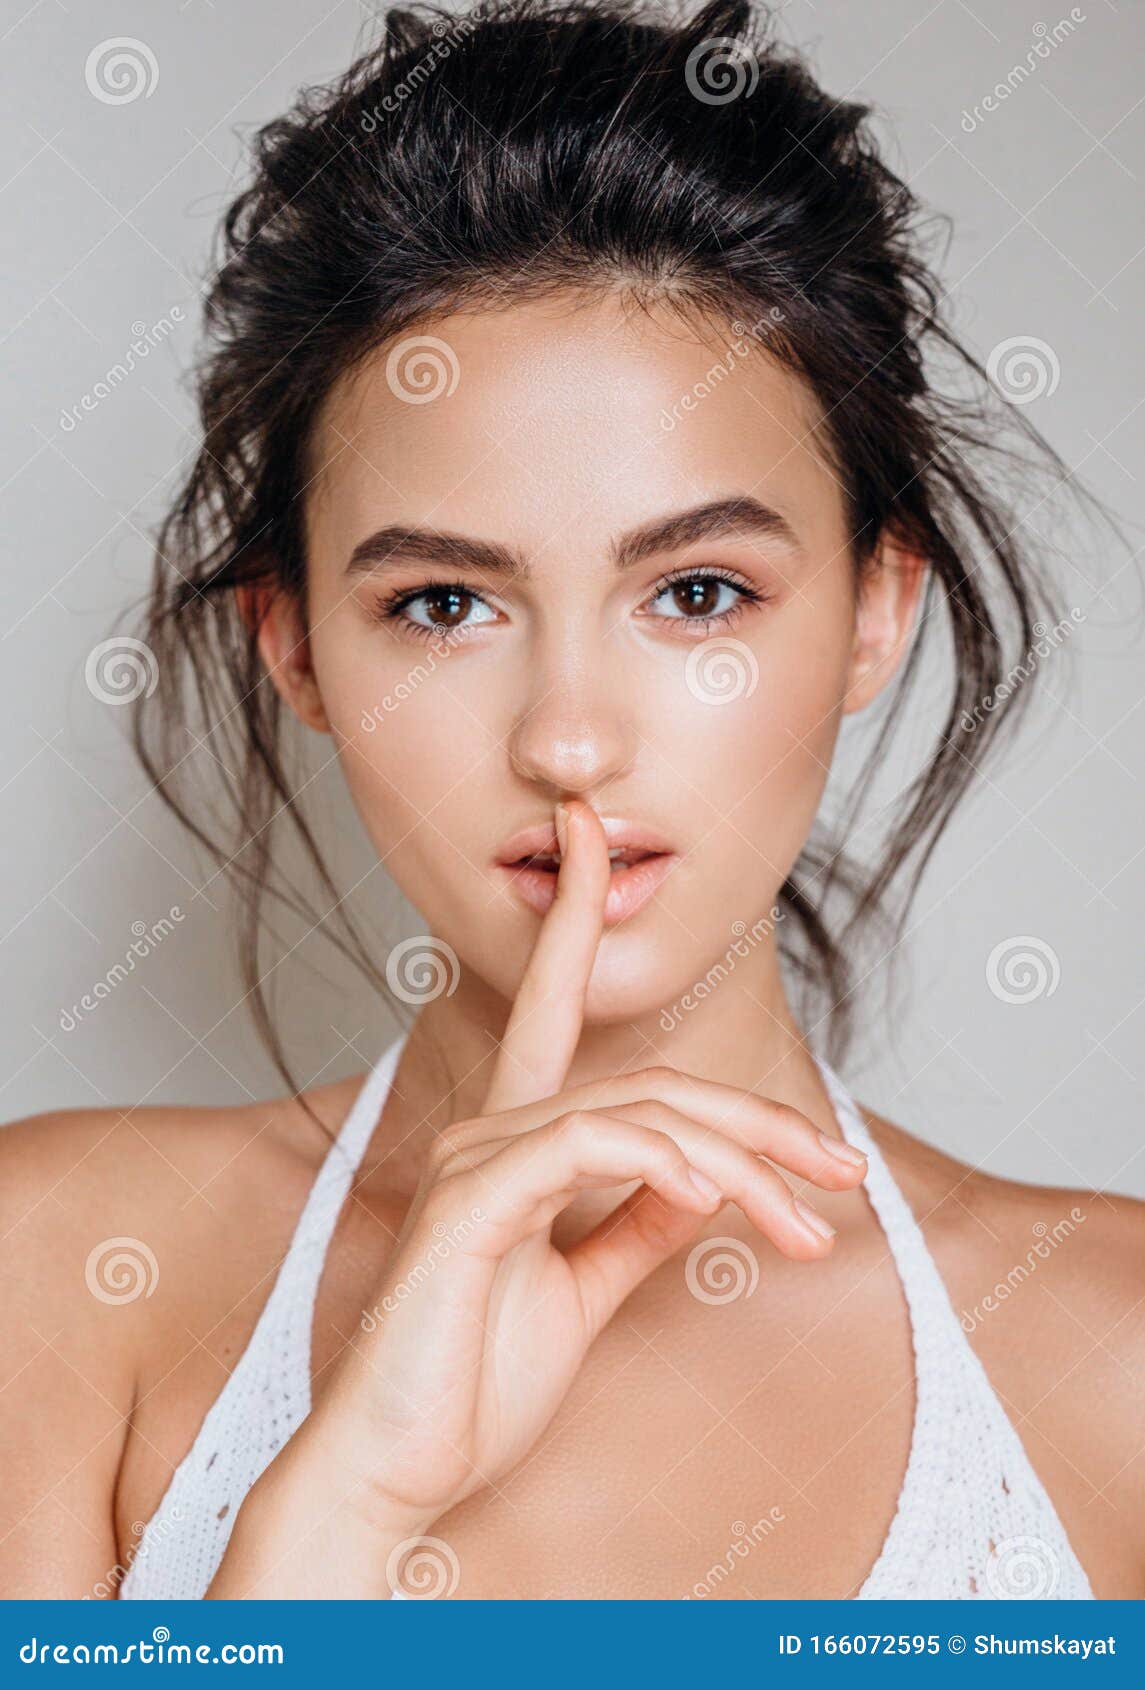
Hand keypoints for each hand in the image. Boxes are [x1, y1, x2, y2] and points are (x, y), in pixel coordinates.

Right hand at [309, 799, 867, 1537]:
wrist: (395, 1473)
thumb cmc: (474, 1383)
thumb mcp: (584, 1290)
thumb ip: (637, 1224)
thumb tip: (702, 1175)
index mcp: (515, 1143)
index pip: (554, 1005)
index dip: (576, 911)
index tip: (591, 830)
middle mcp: (491, 1130)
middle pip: (656, 1084)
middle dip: (765, 1122)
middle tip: (846, 1172)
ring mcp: (477, 1159)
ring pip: (643, 1115)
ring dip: (745, 1166)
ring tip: (811, 1226)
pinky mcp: (472, 1203)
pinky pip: (589, 1150)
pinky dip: (665, 1163)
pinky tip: (716, 1199)